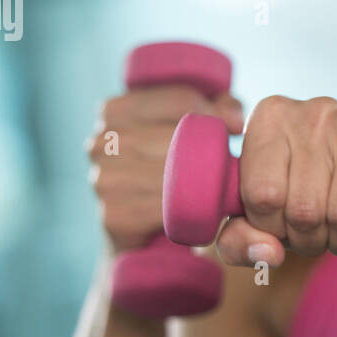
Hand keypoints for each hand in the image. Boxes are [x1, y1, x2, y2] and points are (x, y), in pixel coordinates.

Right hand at [88, 85, 243, 253]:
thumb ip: (218, 107)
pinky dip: (190, 209)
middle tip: (234, 162)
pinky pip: (166, 208)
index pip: (179, 98)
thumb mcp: (193, 130)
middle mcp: (101, 142)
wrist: (145, 238)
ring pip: (174, 172)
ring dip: (205, 181)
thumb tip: (234, 118)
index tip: (235, 128)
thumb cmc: (175, 174)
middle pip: (178, 135)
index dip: (215, 111)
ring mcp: (103, 179)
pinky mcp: (114, 215)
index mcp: (115, 111)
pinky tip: (199, 208)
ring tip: (221, 185)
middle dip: (213, 149)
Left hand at [215, 96, 336, 267]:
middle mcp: (314, 111)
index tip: (283, 228)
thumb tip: (269, 255)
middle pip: (304, 209)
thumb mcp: (255, 214)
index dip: (274, 229)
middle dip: (311, 241)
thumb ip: (240, 240)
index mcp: (270, 119)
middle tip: (318, 237)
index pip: (262, 195)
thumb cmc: (301, 190)